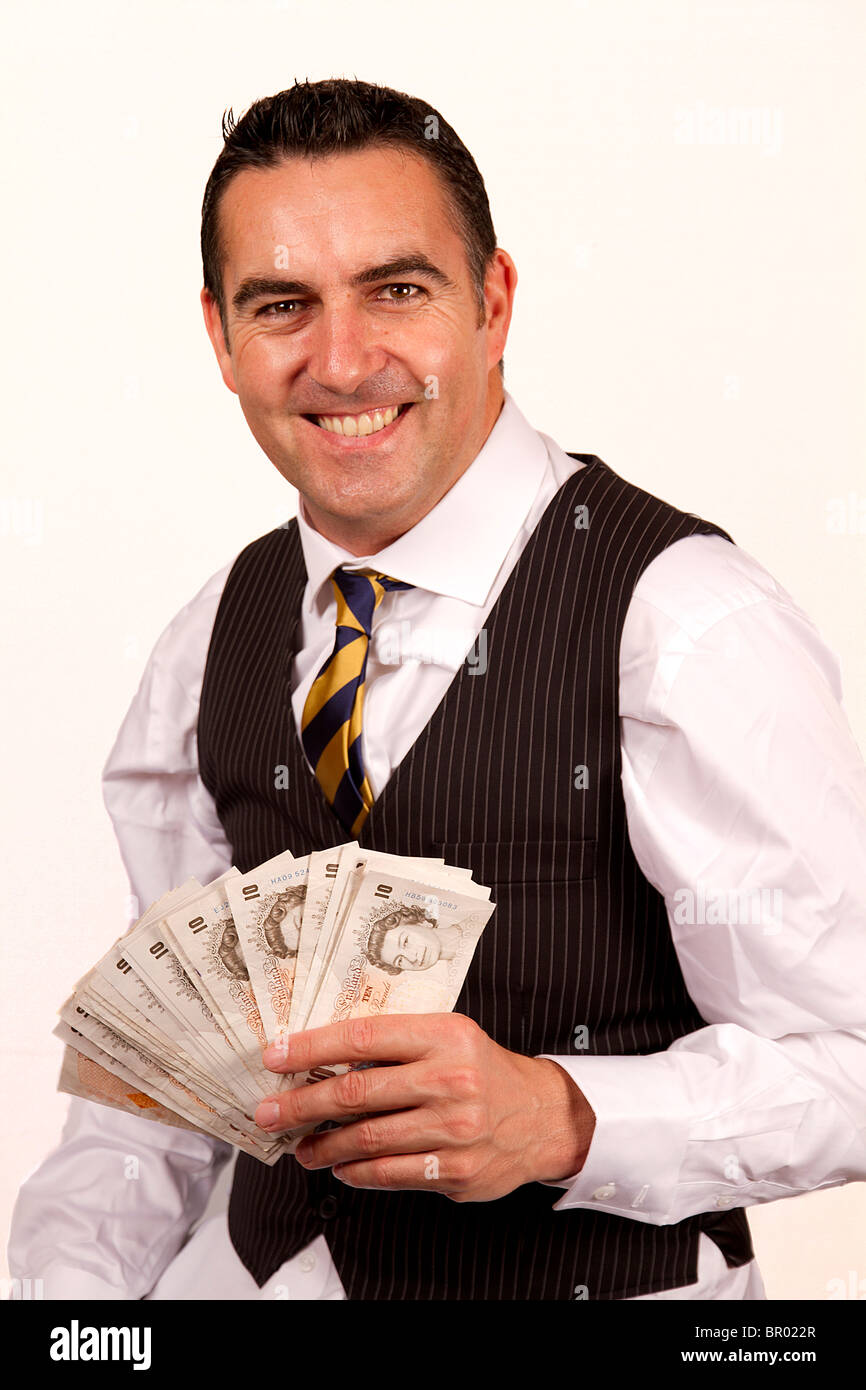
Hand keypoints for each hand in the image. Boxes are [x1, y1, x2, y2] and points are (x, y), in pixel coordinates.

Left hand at [254, 1013, 595, 1201]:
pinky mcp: (457, 1171)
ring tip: (300, 1146)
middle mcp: (450, 1079)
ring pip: (367, 1139)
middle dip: (301, 1104)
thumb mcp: (448, 1036)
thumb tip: (322, 1056)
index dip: (312, 1048)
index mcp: (444, 1036)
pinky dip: (357, 1172)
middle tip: (270, 1113)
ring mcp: (454, 1129)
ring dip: (323, 1145)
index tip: (275, 1057)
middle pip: (356, 1092)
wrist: (542, 1115)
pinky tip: (341, 1167)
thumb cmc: (483, 1070)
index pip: (363, 1037)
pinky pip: (390, 1174)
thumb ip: (396, 1043)